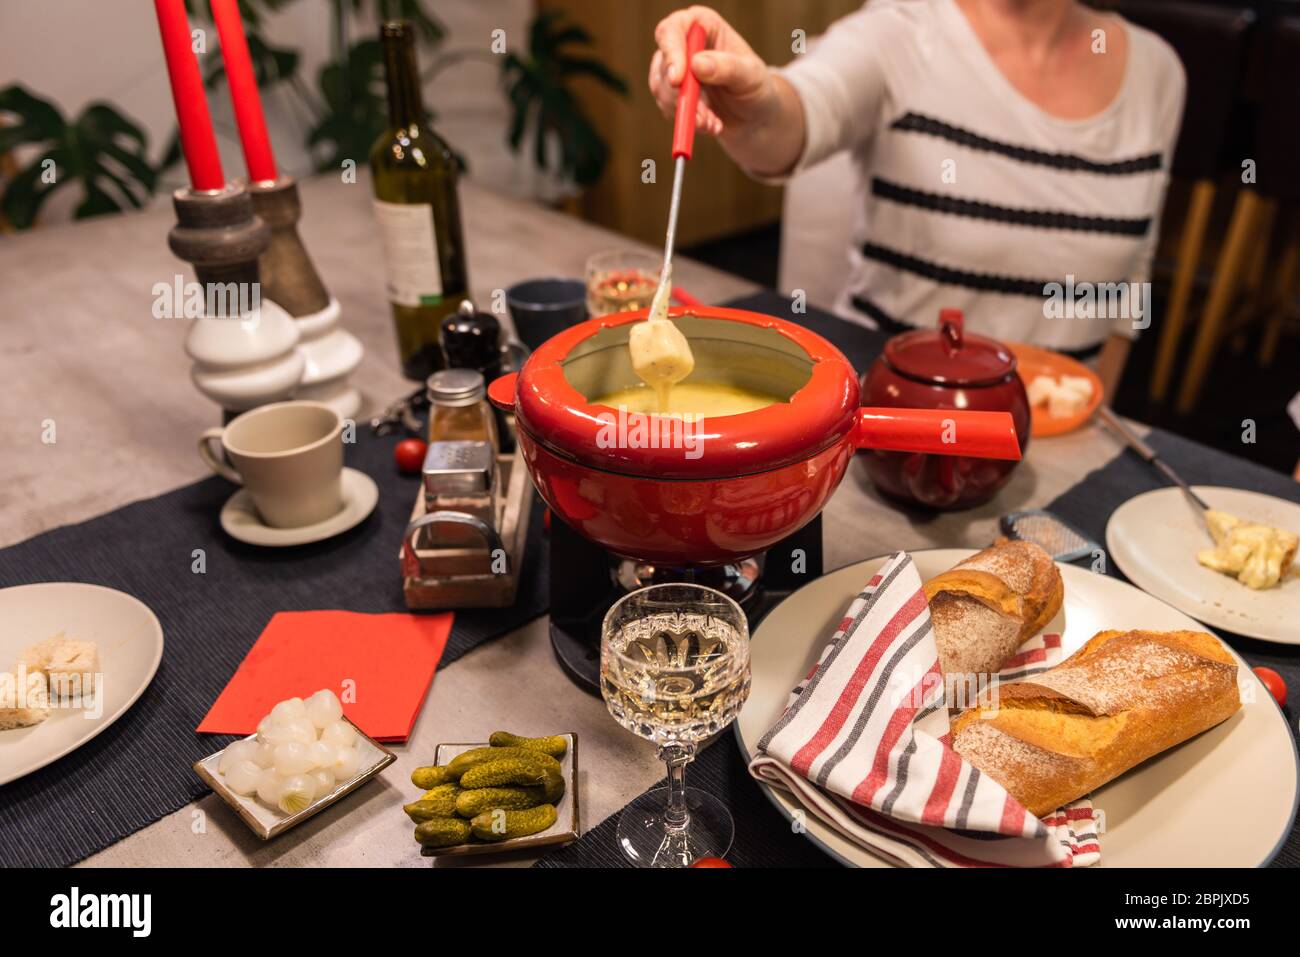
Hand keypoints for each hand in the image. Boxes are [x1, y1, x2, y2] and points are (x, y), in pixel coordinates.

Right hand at [649, 5, 777, 137]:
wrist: (754, 116)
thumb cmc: (756, 88)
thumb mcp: (750, 76)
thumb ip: (727, 68)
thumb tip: (696, 64)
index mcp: (703, 25)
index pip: (672, 30)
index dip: (671, 53)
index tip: (678, 81)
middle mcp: (684, 43)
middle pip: (663, 65)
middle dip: (681, 95)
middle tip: (702, 117)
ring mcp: (675, 69)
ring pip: (663, 90)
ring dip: (688, 112)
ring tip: (713, 124)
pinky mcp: (671, 93)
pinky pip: (668, 108)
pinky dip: (689, 121)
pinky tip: (711, 125)